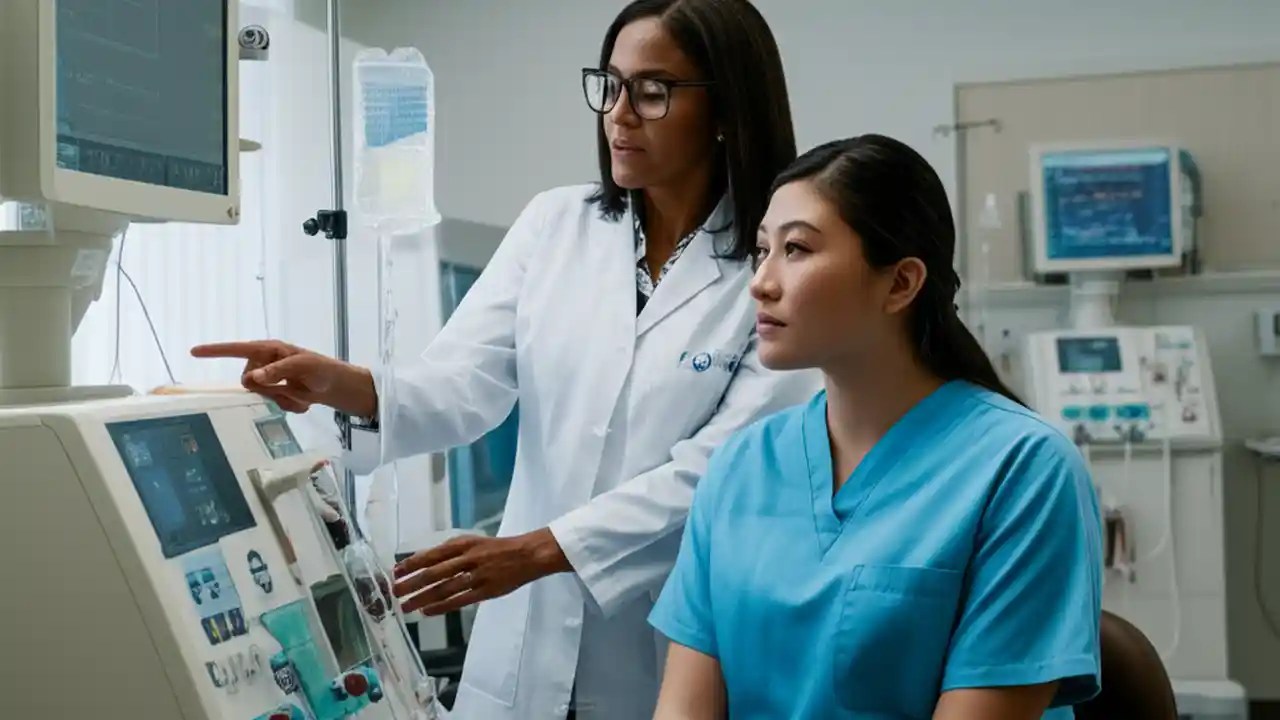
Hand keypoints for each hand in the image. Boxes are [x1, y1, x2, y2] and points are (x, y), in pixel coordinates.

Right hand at [190, 340, 375, 415]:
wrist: (338, 387)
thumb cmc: (323, 370)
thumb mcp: (303, 367)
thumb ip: (278, 371)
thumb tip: (252, 377)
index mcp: (269, 349)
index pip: (237, 349)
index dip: (215, 351)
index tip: (194, 351)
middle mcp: (265, 362)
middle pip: (247, 381)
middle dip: (267, 389)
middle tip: (291, 388)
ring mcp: (270, 378)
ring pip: (258, 395)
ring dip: (280, 399)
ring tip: (299, 394)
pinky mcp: (276, 392)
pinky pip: (271, 404)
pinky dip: (287, 406)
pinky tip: (302, 401)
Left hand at [392, 529, 571, 614]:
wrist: (527, 555)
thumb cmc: (497, 548)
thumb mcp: (473, 541)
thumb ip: (451, 550)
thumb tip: (424, 560)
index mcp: (464, 544)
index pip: (432, 555)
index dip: (412, 564)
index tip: (396, 572)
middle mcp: (468, 559)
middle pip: (434, 573)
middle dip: (412, 583)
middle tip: (394, 592)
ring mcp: (477, 576)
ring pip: (444, 589)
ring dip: (423, 598)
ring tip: (406, 606)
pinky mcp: (485, 591)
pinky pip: (460, 600)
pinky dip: (441, 607)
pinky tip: (427, 611)